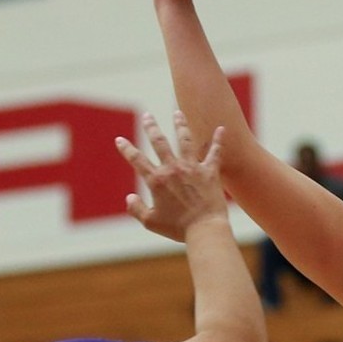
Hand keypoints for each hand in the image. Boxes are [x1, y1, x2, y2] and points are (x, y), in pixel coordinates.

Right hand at [116, 111, 227, 241]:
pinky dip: (218, 140)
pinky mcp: (210, 171)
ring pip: (185, 140)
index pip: (137, 160)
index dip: (126, 149)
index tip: (120, 139)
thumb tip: (128, 197)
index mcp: (156, 180)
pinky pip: (215, 152)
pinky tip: (222, 128)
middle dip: (151, 127)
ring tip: (178, 113)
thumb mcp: (151, 222)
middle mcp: (173, 169)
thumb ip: (136, 209)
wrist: (205, 229)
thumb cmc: (178, 228)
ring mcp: (192, 168)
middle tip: (147, 115)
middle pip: (159, 142)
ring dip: (180, 125)